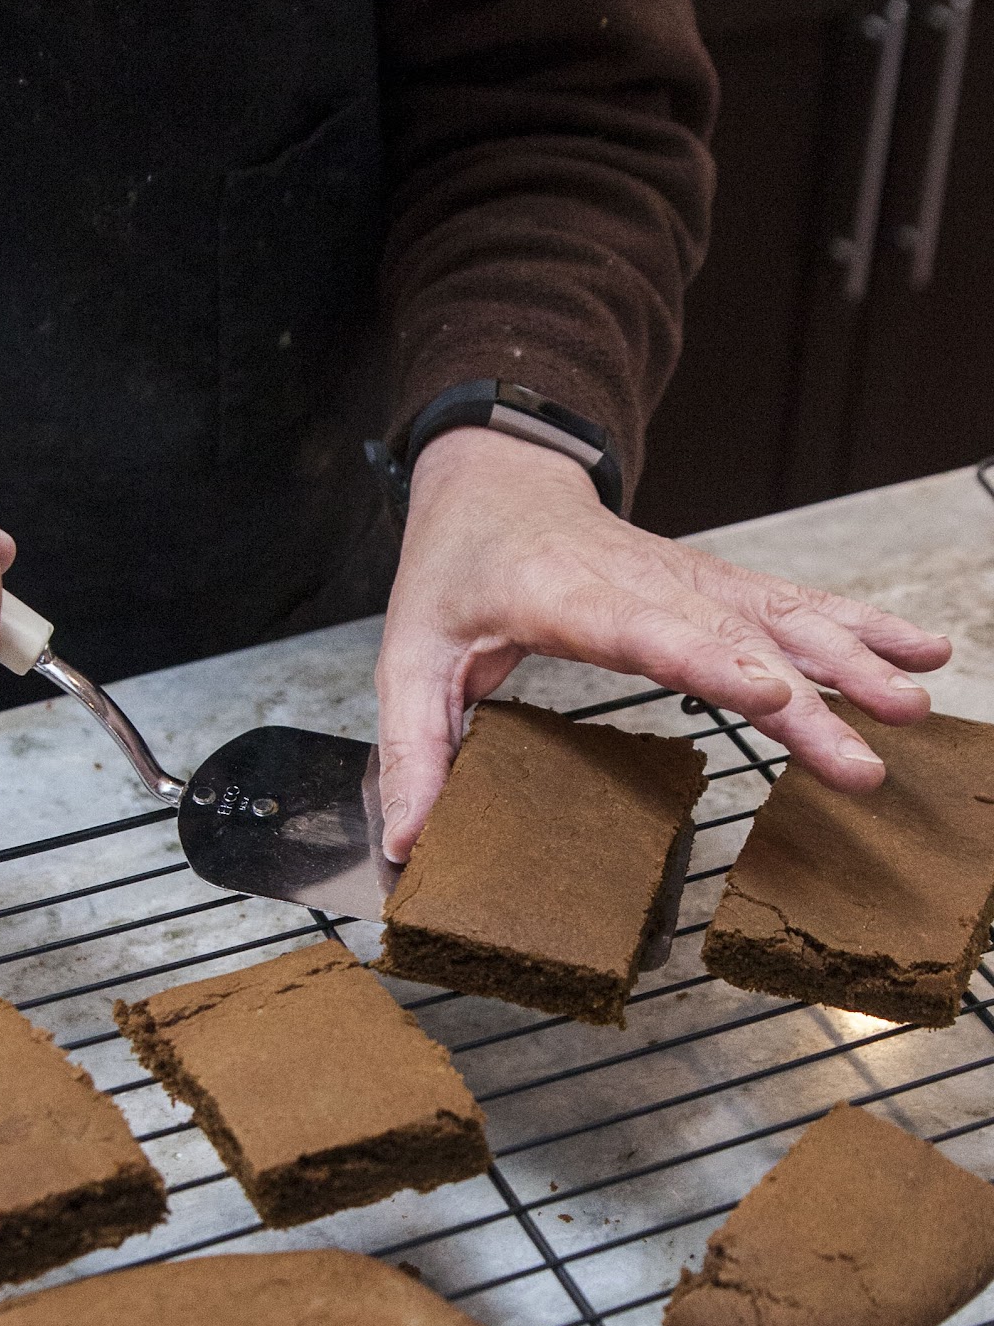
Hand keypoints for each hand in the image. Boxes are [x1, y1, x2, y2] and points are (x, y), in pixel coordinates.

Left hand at [376, 427, 950, 861]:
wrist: (497, 482)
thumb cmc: (452, 573)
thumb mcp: (409, 658)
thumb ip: (413, 749)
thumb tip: (409, 843)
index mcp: (560, 597)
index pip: (641, 628)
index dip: (710, 660)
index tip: (773, 694)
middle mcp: (638, 581)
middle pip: (732, 637)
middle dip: (809, 698)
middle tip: (865, 760)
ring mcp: (684, 577)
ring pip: (778, 613)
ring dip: (852, 658)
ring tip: (914, 703)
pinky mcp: (711, 583)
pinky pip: (790, 602)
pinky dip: (857, 624)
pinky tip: (917, 651)